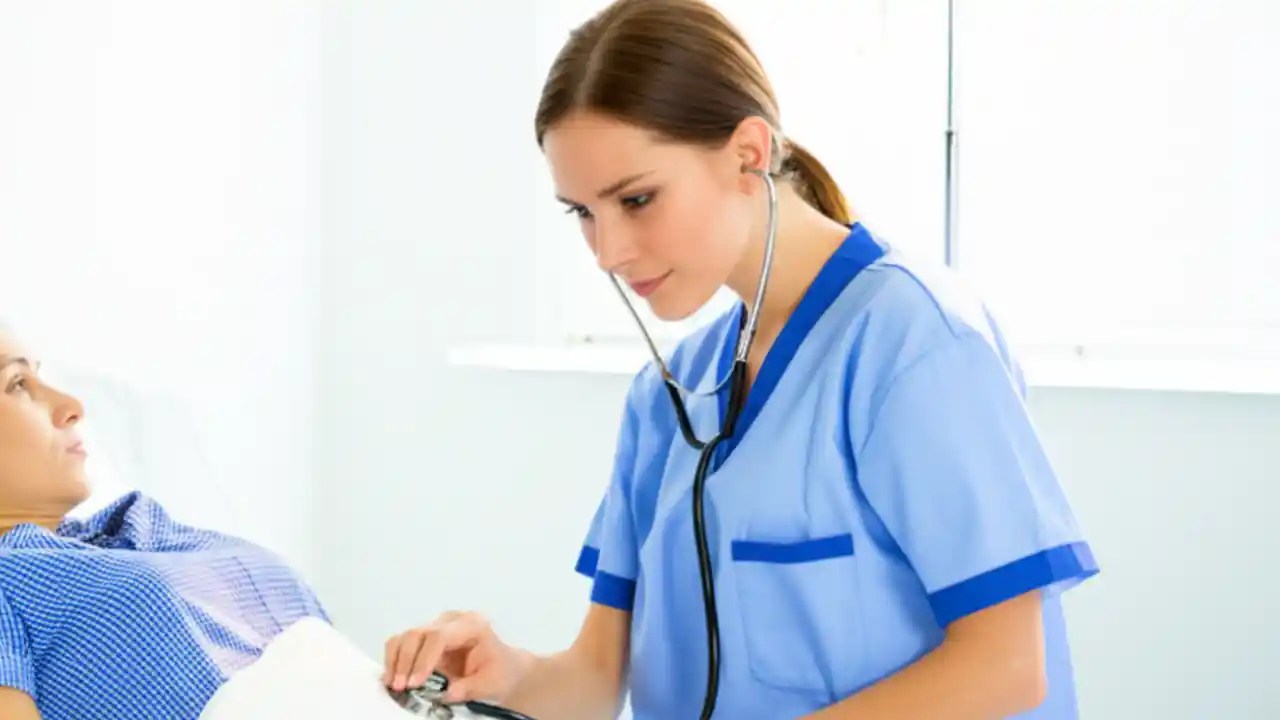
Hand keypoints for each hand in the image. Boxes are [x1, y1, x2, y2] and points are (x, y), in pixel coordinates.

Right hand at [383, 610, 530, 703]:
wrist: (503, 669)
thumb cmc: (500, 672)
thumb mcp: (491, 683)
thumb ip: (469, 687)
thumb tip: (446, 694)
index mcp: (472, 625)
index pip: (440, 636)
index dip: (425, 658)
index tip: (416, 682)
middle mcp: (452, 621)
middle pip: (419, 633)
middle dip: (406, 661)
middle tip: (400, 686)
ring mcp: (437, 628)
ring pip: (406, 636)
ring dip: (395, 660)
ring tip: (392, 684)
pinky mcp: (425, 640)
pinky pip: (402, 644)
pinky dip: (394, 661)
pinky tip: (393, 677)